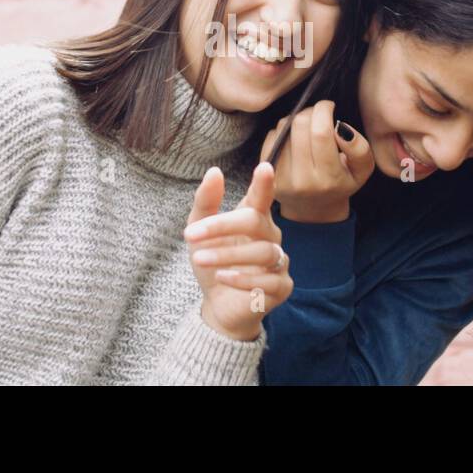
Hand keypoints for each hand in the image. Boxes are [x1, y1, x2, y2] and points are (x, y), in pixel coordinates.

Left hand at [182, 162, 292, 340]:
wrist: (218, 304)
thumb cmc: (212, 262)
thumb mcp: (199, 232)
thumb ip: (206, 202)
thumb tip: (214, 171)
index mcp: (254, 219)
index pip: (261, 198)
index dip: (264, 184)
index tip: (264, 168)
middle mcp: (271, 237)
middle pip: (256, 222)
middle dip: (222, 226)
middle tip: (190, 235)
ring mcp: (279, 262)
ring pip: (263, 252)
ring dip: (227, 255)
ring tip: (199, 259)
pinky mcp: (282, 287)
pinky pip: (269, 280)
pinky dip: (242, 278)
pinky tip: (222, 278)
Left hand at [259, 99, 373, 222]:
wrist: (313, 209)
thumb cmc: (341, 182)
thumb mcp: (362, 170)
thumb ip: (359, 148)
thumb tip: (340, 127)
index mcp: (329, 180)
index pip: (321, 133)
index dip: (323, 110)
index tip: (329, 106)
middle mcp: (302, 181)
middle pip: (300, 126)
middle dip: (310, 111)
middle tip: (319, 113)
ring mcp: (281, 178)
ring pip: (284, 128)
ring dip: (297, 119)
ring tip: (308, 126)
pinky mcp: (268, 173)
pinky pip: (272, 136)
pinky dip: (284, 129)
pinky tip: (295, 136)